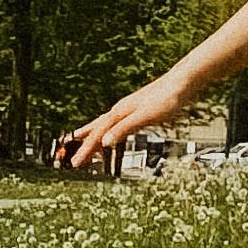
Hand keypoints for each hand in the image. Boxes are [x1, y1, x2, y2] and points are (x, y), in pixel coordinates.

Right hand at [55, 69, 194, 169]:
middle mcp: (119, 111)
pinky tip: (110, 135)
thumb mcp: (145, 117)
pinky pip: (114, 125)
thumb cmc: (166, 99)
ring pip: (103, 126)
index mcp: (118, 113)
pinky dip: (107, 133)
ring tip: (79, 142)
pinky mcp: (135, 111)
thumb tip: (104, 142)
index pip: (97, 136)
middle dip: (81, 142)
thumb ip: (124, 128)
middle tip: (66, 154)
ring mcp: (126, 110)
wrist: (181, 83)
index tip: (73, 163)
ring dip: (91, 136)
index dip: (84, 150)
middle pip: (95, 129)